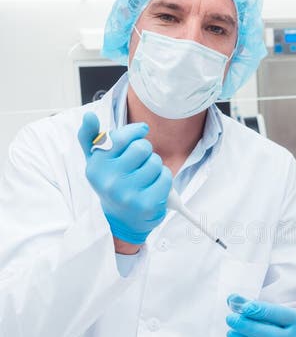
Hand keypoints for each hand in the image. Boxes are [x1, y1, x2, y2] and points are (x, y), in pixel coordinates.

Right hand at [78, 112, 171, 244]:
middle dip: (145, 152)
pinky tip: (154, 187)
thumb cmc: (112, 184)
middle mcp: (109, 181)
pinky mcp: (147, 204)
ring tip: (145, 178)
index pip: (122, 137)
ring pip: (155, 162)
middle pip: (142, 147)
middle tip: (139, 164)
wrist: (121, 220)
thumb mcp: (96, 161)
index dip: (136, 132)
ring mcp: (128, 194)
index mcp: (96, 166)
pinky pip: (166, 177)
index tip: (141, 132)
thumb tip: (89, 115)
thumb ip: (90, 137)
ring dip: (155, 167)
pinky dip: (164, 180)